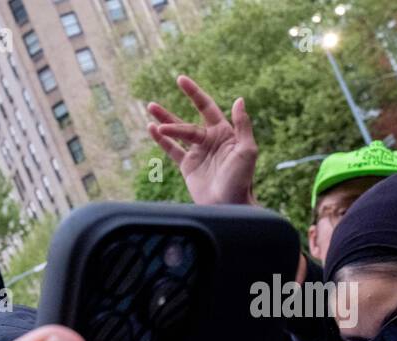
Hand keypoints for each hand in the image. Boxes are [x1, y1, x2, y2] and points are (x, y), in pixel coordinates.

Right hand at [147, 75, 257, 205]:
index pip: (206, 107)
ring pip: (177, 133)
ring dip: (163, 121)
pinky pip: (172, 149)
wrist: (229, 205)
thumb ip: (242, 125)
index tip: (181, 80)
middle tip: (152, 106)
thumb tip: (238, 100)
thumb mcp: (247, 150)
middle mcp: (209, 140)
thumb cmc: (242, 179)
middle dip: (169, 115)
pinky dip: (162, 140)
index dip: (194, 93)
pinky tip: (152, 129)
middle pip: (186, 122)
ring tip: (149, 110)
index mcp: (224, 132)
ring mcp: (197, 153)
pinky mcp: (187, 166)